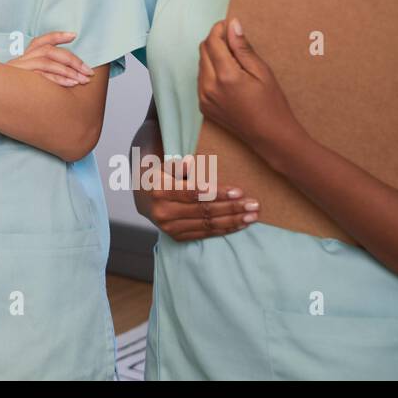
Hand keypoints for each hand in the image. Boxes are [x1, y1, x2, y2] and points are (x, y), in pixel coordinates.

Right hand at [7, 31, 93, 86]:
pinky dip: (59, 79)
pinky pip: (42, 77)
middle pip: (49, 51)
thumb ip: (40, 76)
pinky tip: (71, 84)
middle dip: (72, 60)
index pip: (40, 41)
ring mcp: (19, 71)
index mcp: (23, 60)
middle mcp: (20, 62)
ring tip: (83, 79)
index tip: (73, 35)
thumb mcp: (24, 83)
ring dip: (69, 70)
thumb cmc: (10, 98)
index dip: (57, 36)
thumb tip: (65, 76)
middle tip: (88, 70)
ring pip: (47, 62)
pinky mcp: (20, 82)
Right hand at [136, 154, 258, 240]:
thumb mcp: (165, 163)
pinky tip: (239, 225)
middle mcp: (163, 211)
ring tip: (252, 216)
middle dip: (232, 208)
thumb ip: (177, 163)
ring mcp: (169, 227)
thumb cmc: (160, 174)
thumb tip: (190, 161)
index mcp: (160, 189)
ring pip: (207, 224)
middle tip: (254, 204)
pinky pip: (204, 234)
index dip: (218, 193)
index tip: (239, 192)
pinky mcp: (176, 236)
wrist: (143, 195)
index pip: (194, 193)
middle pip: (204, 210)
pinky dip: (224, 230)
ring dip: (233, 221)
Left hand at [197, 18, 305, 158]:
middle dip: (216, 41)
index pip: (212, 42)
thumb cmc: (272, 104)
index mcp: (225, 76)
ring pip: (201, 64)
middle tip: (234, 42)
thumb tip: (232, 24)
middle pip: (203, 51)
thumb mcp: (262, 71)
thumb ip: (242, 47)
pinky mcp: (203, 106)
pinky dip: (211, 71)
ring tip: (235, 61)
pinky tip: (229, 77)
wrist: (270, 137)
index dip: (219, 29)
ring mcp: (203, 98)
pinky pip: (201, 80)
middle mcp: (209, 87)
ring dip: (213, 56)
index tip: (229, 25)